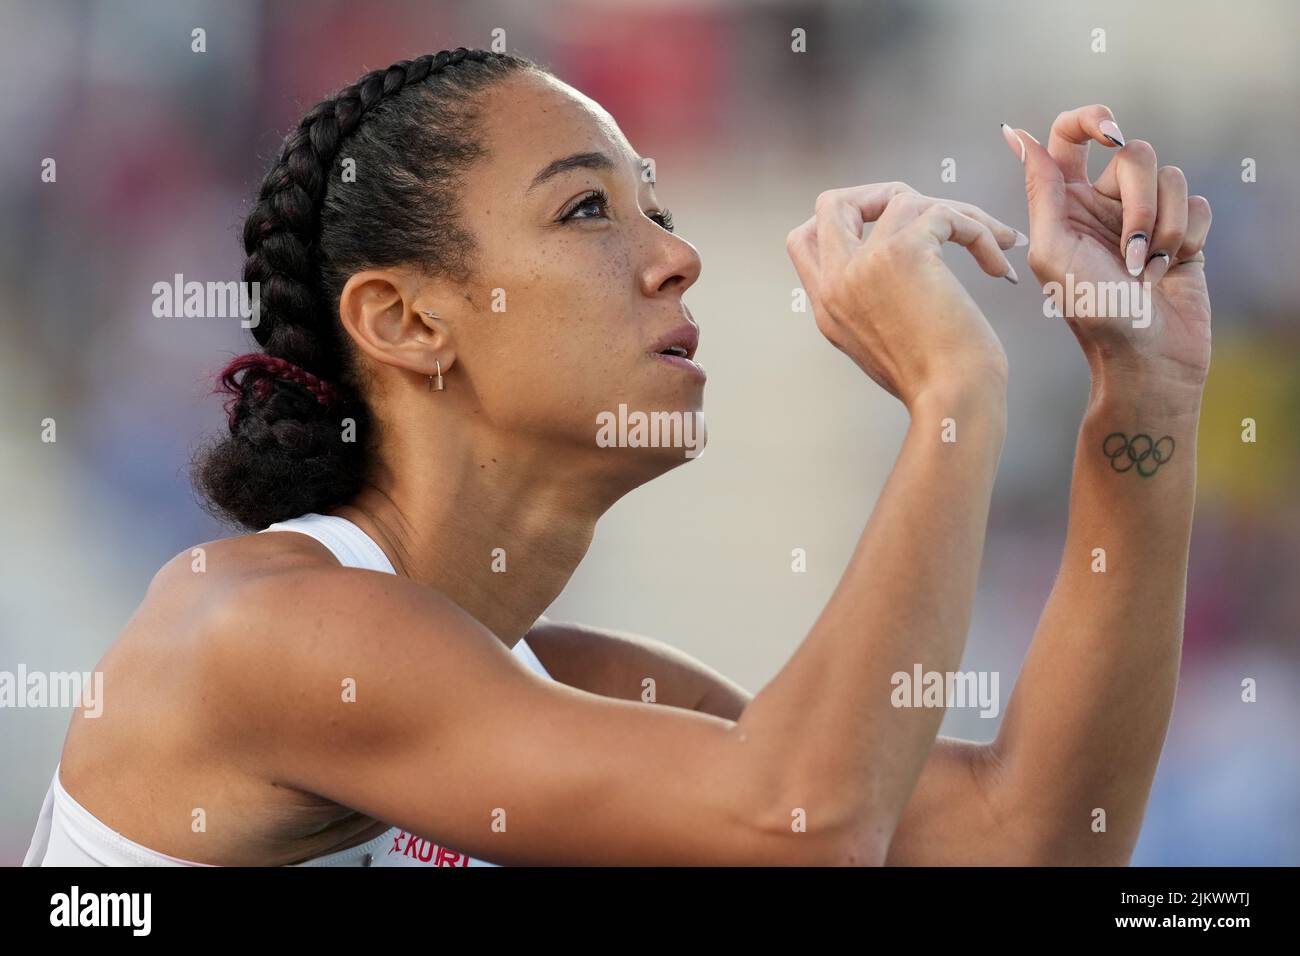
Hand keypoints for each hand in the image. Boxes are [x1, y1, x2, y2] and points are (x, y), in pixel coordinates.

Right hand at [786, 182, 1020, 406]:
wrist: (952, 401)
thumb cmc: (937, 384)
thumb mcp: (884, 342)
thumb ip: (875, 300)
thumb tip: (910, 261)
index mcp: (827, 307)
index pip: (804, 239)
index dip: (844, 219)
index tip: (888, 228)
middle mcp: (836, 283)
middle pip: (833, 203)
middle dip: (883, 195)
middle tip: (929, 216)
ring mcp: (862, 265)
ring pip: (901, 198)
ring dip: (955, 212)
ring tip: (990, 242)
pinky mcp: (903, 252)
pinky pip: (944, 212)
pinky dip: (979, 229)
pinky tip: (997, 263)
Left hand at [1003, 107, 1212, 390]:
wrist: (1146, 355)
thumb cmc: (1092, 310)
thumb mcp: (1053, 251)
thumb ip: (1039, 191)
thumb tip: (1016, 134)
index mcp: (1063, 201)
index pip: (1069, 134)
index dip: (1090, 119)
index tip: (1110, 133)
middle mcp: (1103, 201)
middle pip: (1135, 153)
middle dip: (1139, 202)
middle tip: (1131, 252)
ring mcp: (1145, 214)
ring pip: (1171, 176)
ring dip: (1163, 229)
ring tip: (1147, 271)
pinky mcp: (1182, 230)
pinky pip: (1196, 203)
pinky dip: (1186, 238)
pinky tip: (1171, 270)